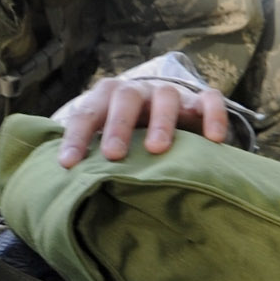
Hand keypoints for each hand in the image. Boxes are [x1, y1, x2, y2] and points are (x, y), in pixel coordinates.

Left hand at [55, 76, 230, 167]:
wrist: (163, 117)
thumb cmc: (127, 139)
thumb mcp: (105, 143)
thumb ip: (89, 157)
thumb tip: (65, 188)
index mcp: (107, 99)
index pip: (87, 113)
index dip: (76, 137)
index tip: (69, 164)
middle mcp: (137, 92)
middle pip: (125, 98)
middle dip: (118, 126)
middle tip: (114, 155)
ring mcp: (169, 94)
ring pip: (166, 97)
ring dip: (161, 121)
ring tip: (157, 149)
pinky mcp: (199, 101)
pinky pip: (210, 99)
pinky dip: (213, 115)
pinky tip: (214, 139)